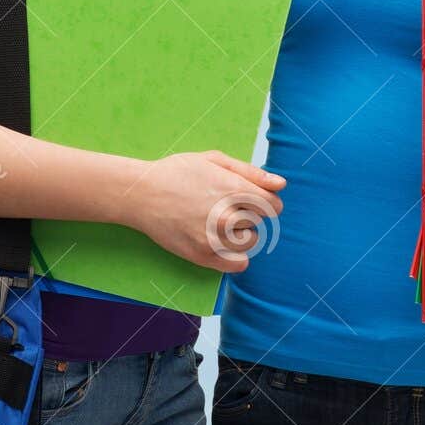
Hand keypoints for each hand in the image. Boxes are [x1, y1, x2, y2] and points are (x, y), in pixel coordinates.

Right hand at [128, 150, 284, 271]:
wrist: (142, 194)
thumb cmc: (179, 172)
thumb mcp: (214, 160)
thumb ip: (251, 173)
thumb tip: (281, 185)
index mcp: (234, 189)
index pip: (273, 205)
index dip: (265, 201)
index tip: (250, 199)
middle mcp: (228, 216)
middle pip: (260, 223)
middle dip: (248, 214)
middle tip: (224, 206)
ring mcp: (216, 239)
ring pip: (251, 243)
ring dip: (242, 234)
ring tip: (219, 222)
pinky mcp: (204, 256)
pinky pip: (239, 264)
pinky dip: (234, 255)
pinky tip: (219, 241)